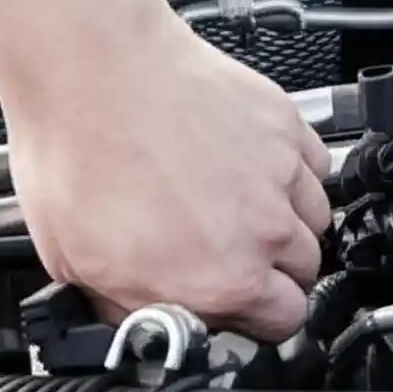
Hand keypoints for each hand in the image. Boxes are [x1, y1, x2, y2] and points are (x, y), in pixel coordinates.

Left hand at [0, 3, 332, 341]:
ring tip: (243, 207)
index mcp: (223, 278)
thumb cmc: (78, 152)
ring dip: (288, 221)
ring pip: (316, 219)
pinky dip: (294, 171)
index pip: (285, 320)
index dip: (262, 319)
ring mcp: (281, 173)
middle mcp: (264, 230)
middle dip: (274, 270)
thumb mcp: (76, 263)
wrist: (91, 69)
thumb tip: (144, 322)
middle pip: (306, 270)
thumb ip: (131, 305)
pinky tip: (255, 168)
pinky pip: (315, 164)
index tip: (244, 306)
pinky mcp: (283, 125)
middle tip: (233, 252)